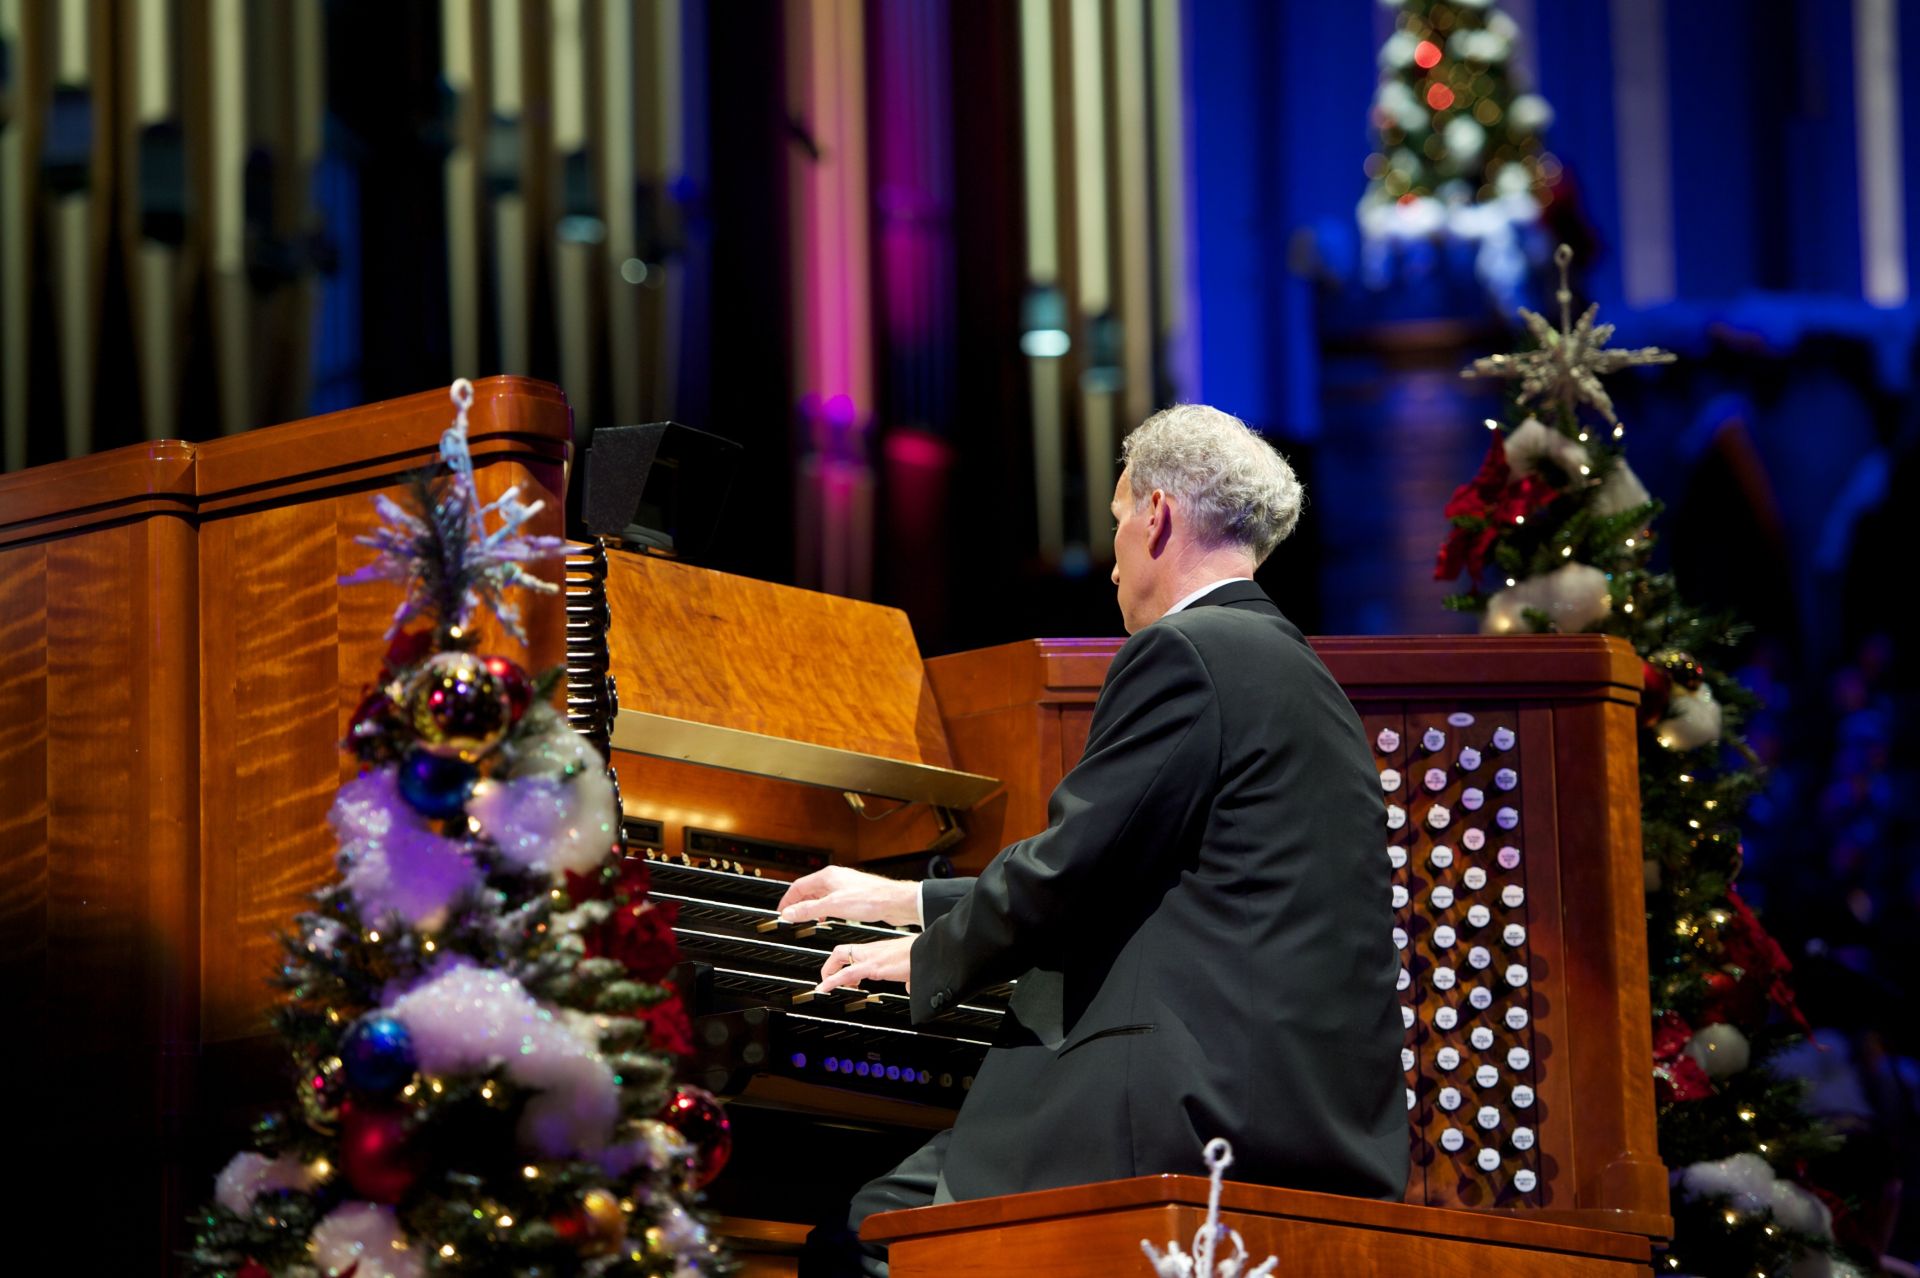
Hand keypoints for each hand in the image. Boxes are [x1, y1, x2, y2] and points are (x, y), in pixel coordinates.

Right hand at [776, 865, 920, 926]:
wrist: (895, 902)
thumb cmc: (869, 899)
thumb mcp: (833, 906)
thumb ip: (809, 909)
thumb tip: (789, 913)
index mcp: (827, 876)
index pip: (798, 886)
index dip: (787, 900)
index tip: (781, 911)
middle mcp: (835, 878)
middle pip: (809, 889)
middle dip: (799, 903)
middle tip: (792, 916)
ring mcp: (845, 886)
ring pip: (821, 895)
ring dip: (812, 907)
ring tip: (808, 919)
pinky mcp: (854, 894)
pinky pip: (832, 900)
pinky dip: (825, 909)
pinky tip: (828, 917)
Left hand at [816, 936, 914, 993]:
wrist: (929, 952)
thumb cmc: (922, 956)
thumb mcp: (910, 967)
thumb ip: (907, 977)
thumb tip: (910, 986)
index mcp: (879, 950)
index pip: (854, 951)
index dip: (844, 962)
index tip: (843, 976)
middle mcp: (872, 951)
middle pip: (841, 951)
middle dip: (830, 966)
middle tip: (828, 979)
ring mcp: (871, 957)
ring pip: (839, 956)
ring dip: (827, 972)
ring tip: (823, 987)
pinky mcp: (874, 966)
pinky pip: (846, 973)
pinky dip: (831, 981)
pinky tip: (824, 989)